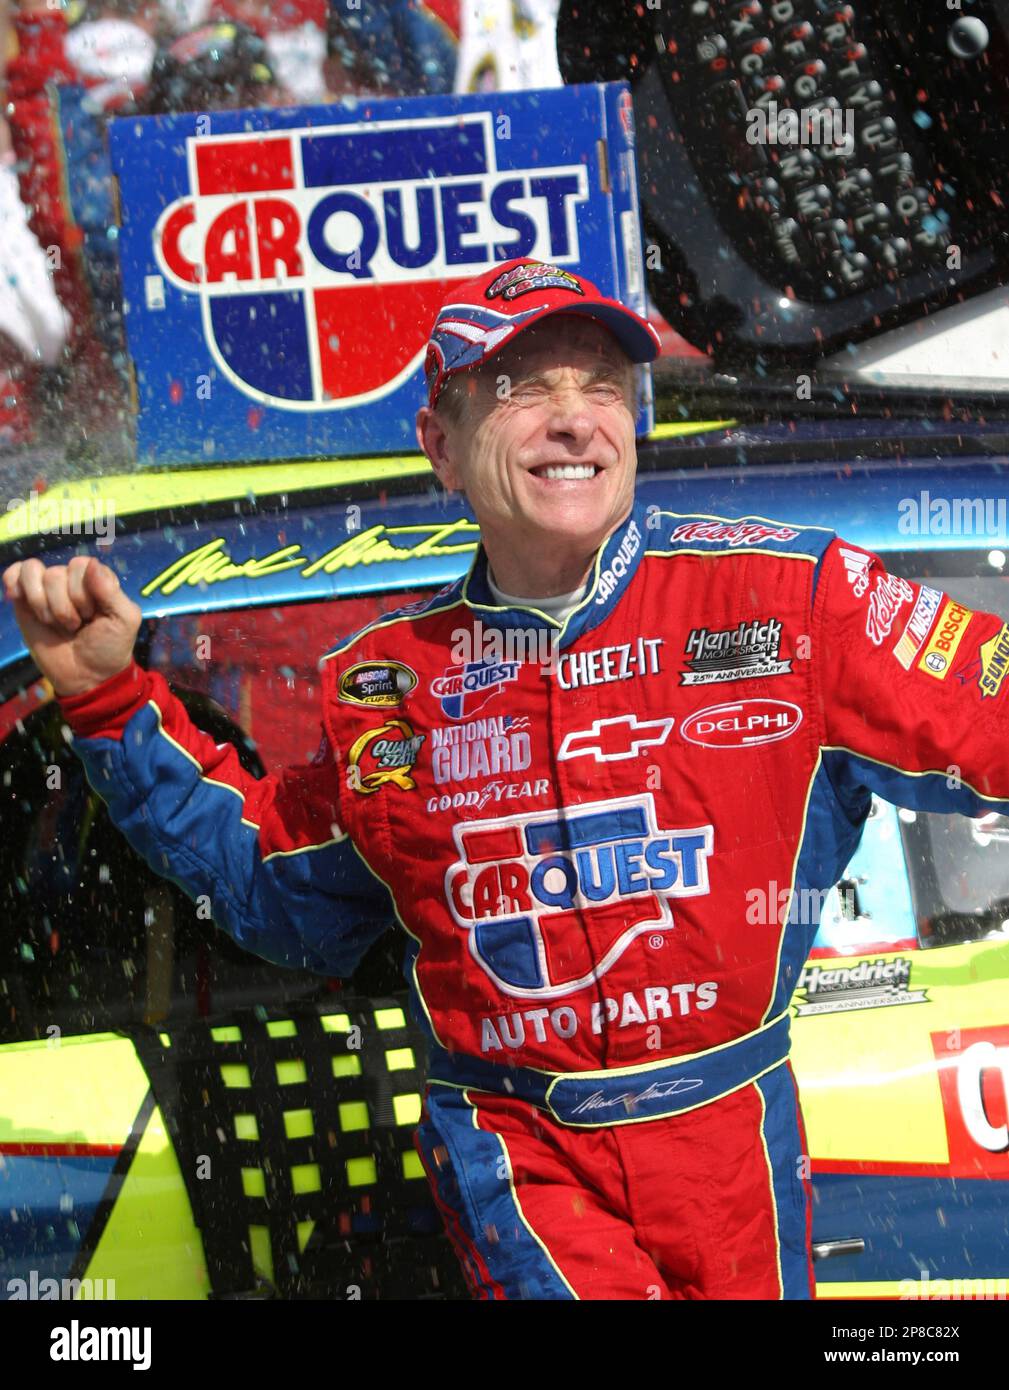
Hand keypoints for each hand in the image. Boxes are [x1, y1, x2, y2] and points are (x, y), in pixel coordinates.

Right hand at [2, 556, 142, 696]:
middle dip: (64, 606)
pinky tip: (18, 598)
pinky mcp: (26, 601)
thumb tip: (91, 563)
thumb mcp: (124, 621)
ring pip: (35, 573)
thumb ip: (111, 591)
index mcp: (98, 580)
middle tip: (75, 626)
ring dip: (43, 603)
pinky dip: (14, 582)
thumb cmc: (109, 648)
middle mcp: (72, 581)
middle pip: (56, 572)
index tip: (90, 615)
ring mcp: (48, 590)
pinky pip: (15, 573)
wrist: (86, 677)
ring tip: (55, 623)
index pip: (81, 565)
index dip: (82, 592)